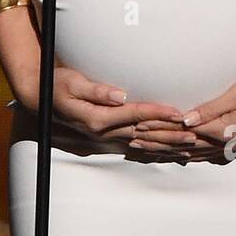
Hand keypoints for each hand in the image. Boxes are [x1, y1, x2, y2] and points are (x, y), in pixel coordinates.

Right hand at [17, 65, 206, 155]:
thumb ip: (96, 90)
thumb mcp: (72, 82)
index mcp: (99, 117)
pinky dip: (154, 149)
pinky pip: (135, 146)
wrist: (40, 100)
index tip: (179, 112)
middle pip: (144, 132)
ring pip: (143, 142)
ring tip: (189, 146)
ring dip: (167, 145)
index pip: (136, 114)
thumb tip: (120, 95)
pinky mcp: (108, 137)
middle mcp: (105, 131)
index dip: (158, 112)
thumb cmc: (56, 85)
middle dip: (171, 134)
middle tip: (195, 134)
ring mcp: (107, 137)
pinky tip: (168, 152)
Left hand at [134, 72, 235, 163]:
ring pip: (192, 153)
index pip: (182, 132)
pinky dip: (188, 156)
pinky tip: (179, 158)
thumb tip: (185, 120)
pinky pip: (206, 154)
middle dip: (156, 144)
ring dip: (169, 152)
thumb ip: (211, 109)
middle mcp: (223, 142)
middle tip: (133, 143)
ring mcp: (230, 145)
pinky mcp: (235, 143)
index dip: (158, 130)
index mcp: (221, 129)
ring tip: (148, 151)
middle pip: (183, 146)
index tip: (137, 128)